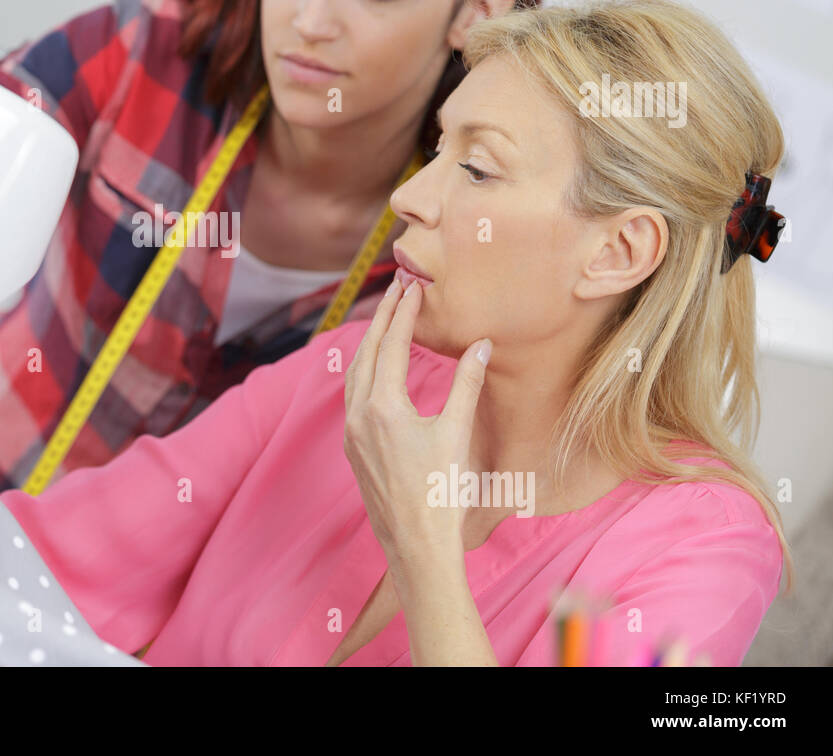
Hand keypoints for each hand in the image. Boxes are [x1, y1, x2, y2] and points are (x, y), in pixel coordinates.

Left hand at [343, 278, 491, 563]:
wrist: (417, 545)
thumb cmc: (441, 493)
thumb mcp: (458, 433)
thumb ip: (467, 384)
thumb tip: (481, 345)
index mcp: (383, 408)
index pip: (392, 346)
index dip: (403, 314)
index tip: (413, 287)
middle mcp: (358, 416)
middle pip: (367, 352)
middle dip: (382, 318)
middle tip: (396, 288)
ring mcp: (351, 433)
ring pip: (355, 374)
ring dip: (370, 343)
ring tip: (384, 318)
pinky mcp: (353, 448)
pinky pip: (353, 396)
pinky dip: (364, 371)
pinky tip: (375, 368)